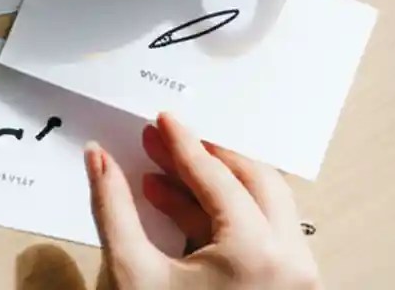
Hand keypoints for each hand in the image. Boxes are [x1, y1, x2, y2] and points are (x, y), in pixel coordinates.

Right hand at [85, 113, 320, 288]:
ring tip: (158, 177)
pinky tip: (177, 209)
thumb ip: (113, 207)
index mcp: (257, 252)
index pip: (216, 177)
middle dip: (203, 158)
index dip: (183, 143)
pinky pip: (261, 235)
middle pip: (253, 181)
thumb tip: (97, 159)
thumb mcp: (133, 273)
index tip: (162, 120)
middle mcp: (291, 261)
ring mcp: (296, 279)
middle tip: (161, 142)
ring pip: (261, 207)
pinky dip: (223, 216)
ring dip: (212, 186)